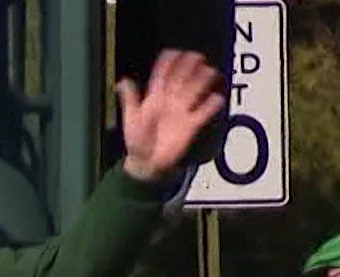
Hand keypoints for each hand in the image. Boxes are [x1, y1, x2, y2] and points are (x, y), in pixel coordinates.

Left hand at [116, 48, 225, 183]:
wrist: (147, 162)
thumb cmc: (137, 141)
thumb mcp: (130, 118)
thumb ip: (130, 99)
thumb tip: (122, 81)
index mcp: (154, 98)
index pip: (162, 76)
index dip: (167, 63)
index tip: (174, 52)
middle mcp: (170, 102)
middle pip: (182, 79)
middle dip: (189, 66)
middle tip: (197, 56)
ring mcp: (181, 112)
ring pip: (195, 91)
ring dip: (202, 81)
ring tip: (210, 72)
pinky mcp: (190, 125)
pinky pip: (204, 112)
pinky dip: (211, 105)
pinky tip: (216, 99)